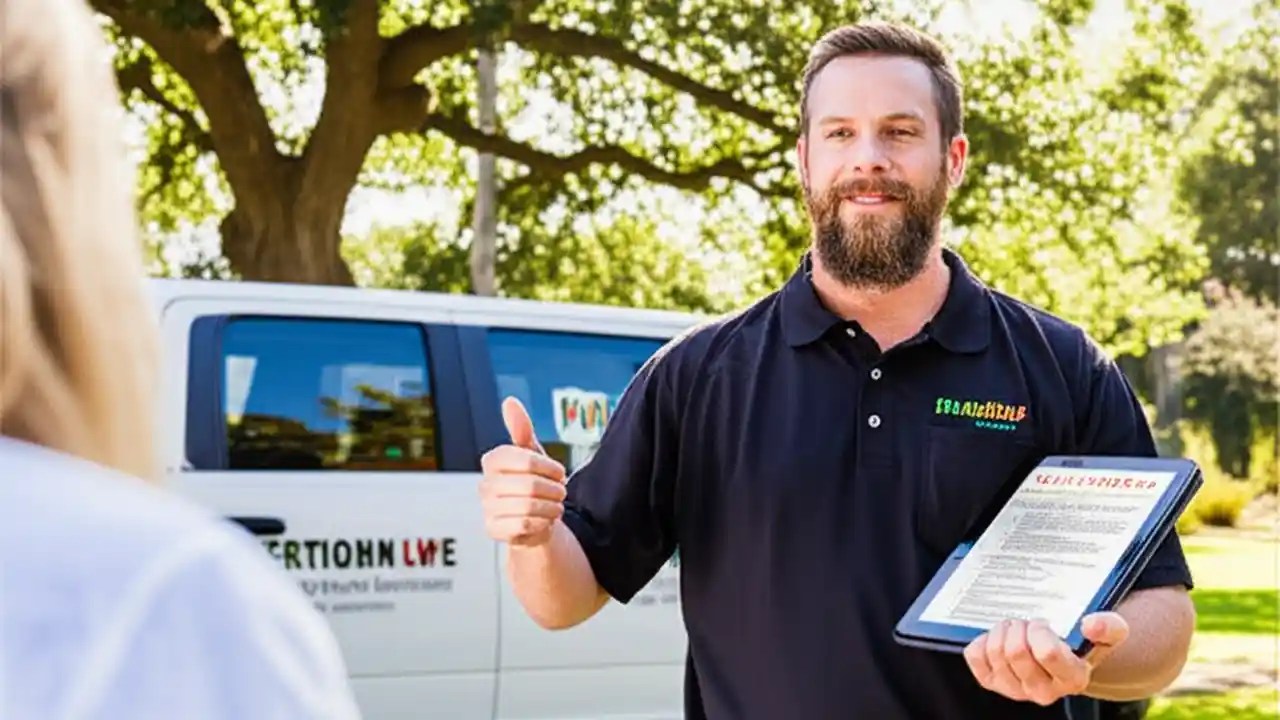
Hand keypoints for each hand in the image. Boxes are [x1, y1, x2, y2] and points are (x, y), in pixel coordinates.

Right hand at [479, 397, 567, 546]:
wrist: (532, 521)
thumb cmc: (531, 483)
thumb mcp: (531, 454)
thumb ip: (521, 429)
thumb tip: (509, 401)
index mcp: (493, 461)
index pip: (525, 459)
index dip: (549, 467)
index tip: (559, 472)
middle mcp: (485, 484)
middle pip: (530, 485)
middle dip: (554, 490)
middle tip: (560, 492)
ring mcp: (487, 508)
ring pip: (529, 506)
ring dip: (551, 507)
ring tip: (554, 506)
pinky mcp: (493, 529)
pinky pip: (525, 525)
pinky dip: (543, 523)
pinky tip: (544, 520)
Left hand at [963, 613, 1129, 705]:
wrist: (1065, 655)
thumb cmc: (1083, 642)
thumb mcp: (1108, 632)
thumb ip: (1109, 626)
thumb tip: (1091, 624)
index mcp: (1072, 679)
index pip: (1047, 653)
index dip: (1039, 630)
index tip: (1043, 623)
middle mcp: (1042, 691)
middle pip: (1016, 652)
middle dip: (1019, 626)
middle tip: (1026, 622)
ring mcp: (1014, 689)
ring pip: (995, 652)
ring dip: (1001, 630)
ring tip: (1014, 628)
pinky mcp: (992, 682)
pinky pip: (975, 656)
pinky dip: (982, 641)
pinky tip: (998, 638)